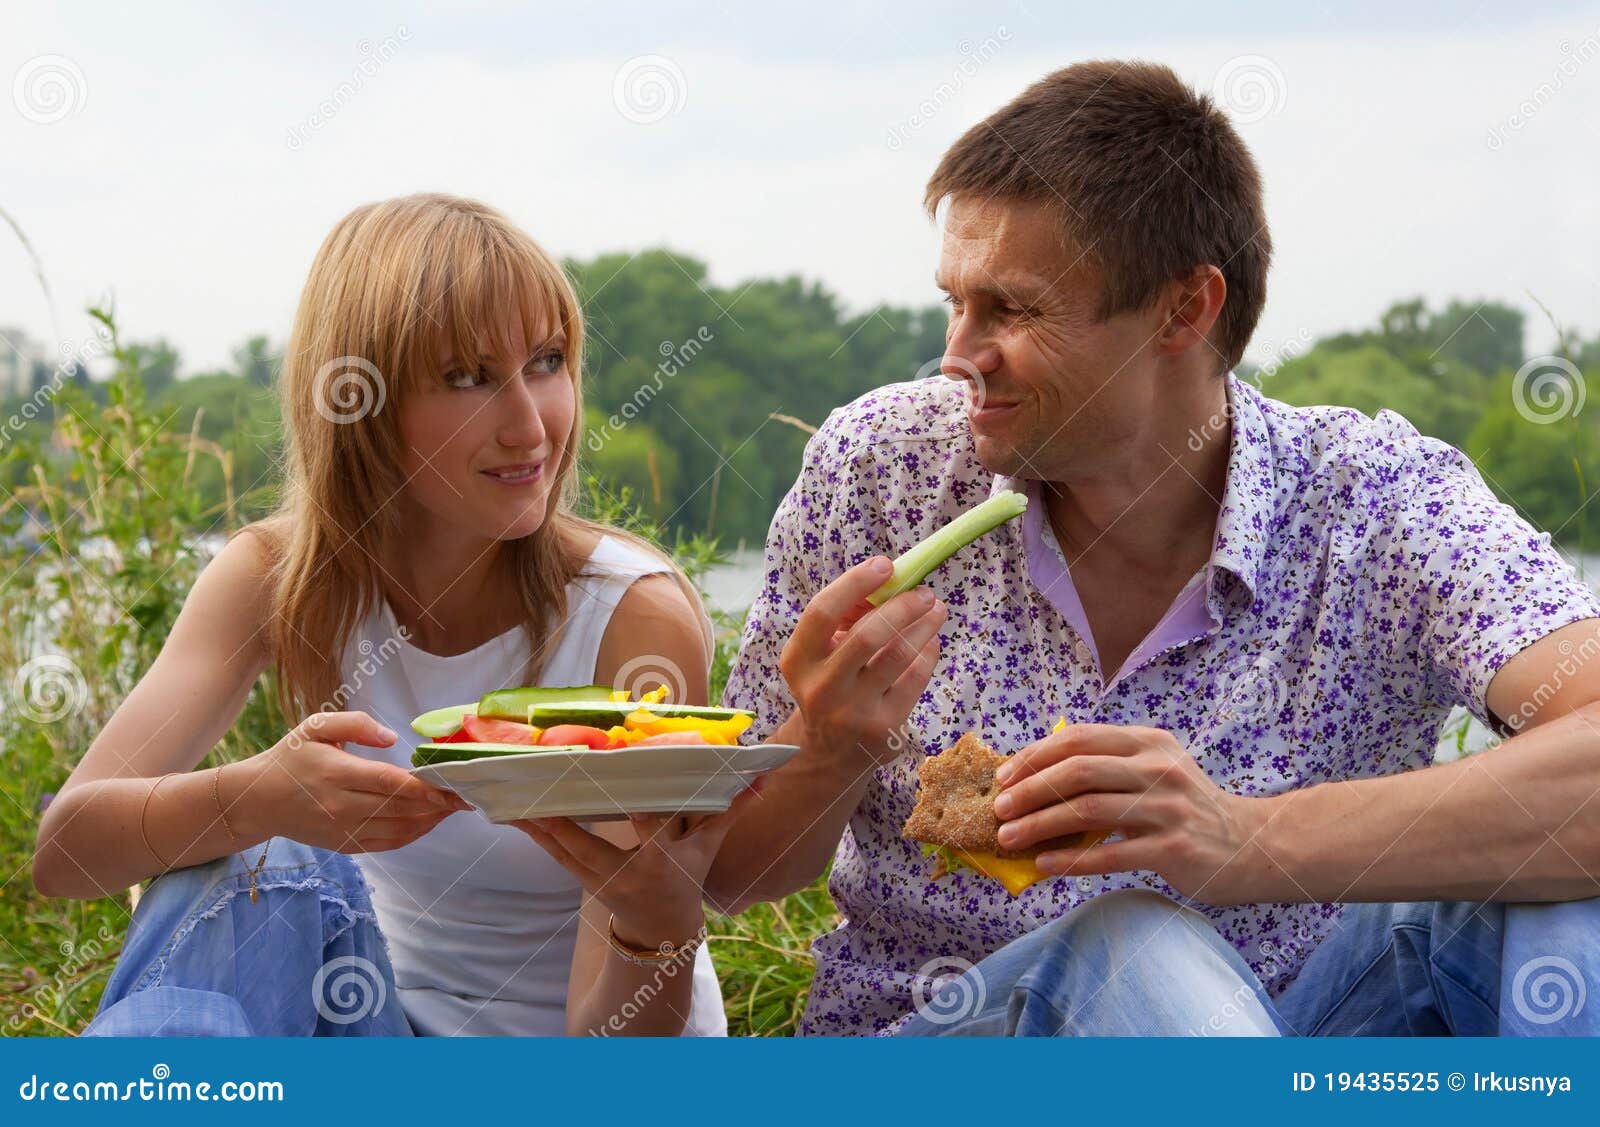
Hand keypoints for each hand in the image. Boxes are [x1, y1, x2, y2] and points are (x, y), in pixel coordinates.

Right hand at [237, 711, 471, 853]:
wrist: (257, 800)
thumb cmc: (291, 757)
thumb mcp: (315, 726)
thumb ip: (355, 723)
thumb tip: (392, 737)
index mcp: (337, 773)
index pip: (391, 784)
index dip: (426, 788)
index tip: (454, 784)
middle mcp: (341, 806)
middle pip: (401, 809)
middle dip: (438, 804)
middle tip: (466, 795)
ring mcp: (343, 830)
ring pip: (398, 830)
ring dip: (430, 821)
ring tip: (453, 807)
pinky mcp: (345, 845)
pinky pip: (387, 844)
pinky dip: (412, 835)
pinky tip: (429, 822)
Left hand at [511, 781, 763, 947]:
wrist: (663, 932)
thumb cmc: (687, 880)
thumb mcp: (707, 848)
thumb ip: (730, 810)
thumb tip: (761, 777)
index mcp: (662, 860)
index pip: (648, 825)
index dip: (632, 802)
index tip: (614, 774)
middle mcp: (628, 872)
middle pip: (588, 840)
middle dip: (561, 813)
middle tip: (537, 780)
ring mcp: (602, 881)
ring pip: (562, 847)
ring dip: (537, 822)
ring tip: (512, 794)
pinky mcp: (584, 881)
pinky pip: (555, 855)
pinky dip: (537, 834)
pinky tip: (517, 814)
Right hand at [778, 556, 946, 768]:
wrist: (827, 752)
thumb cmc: (829, 685)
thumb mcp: (820, 655)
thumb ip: (845, 619)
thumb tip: (888, 582)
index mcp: (798, 660)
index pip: (822, 612)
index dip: (855, 583)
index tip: (885, 565)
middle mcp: (822, 687)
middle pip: (868, 634)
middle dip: (903, 605)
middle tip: (924, 591)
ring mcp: (854, 711)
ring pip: (899, 655)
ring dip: (925, 625)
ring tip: (936, 609)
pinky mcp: (884, 728)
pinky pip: (915, 678)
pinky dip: (928, 652)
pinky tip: (931, 640)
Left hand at [991, 724, 1266, 903]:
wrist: (1252, 845)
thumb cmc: (1188, 808)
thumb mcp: (1155, 770)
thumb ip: (1108, 766)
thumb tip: (1033, 778)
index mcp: (1148, 742)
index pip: (1079, 738)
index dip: (1034, 755)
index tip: (1003, 777)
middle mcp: (1158, 768)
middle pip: (1078, 771)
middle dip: (1029, 790)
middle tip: (998, 810)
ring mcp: (1168, 808)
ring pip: (1088, 811)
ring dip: (1040, 826)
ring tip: (1009, 839)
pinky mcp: (1173, 848)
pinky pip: (1110, 854)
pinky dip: (1071, 860)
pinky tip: (1045, 865)